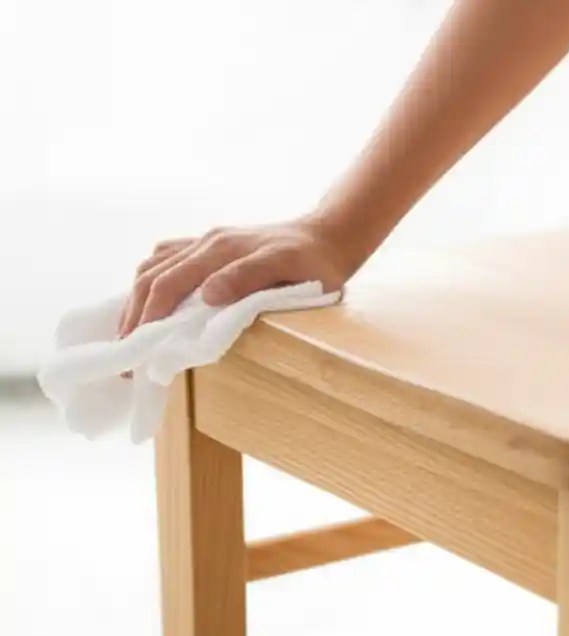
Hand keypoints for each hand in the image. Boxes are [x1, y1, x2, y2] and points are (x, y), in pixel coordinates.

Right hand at [118, 216, 356, 335]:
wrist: (331, 234)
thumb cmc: (316, 261)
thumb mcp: (289, 270)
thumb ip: (248, 278)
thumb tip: (206, 294)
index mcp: (219, 249)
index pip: (167, 285)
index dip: (146, 319)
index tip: (135, 353)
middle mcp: (206, 242)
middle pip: (152, 276)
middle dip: (133, 315)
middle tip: (124, 355)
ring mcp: (207, 241)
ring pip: (154, 265)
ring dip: (137, 298)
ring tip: (130, 332)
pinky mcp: (213, 245)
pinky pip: (169, 257)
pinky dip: (152, 279)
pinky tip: (150, 300)